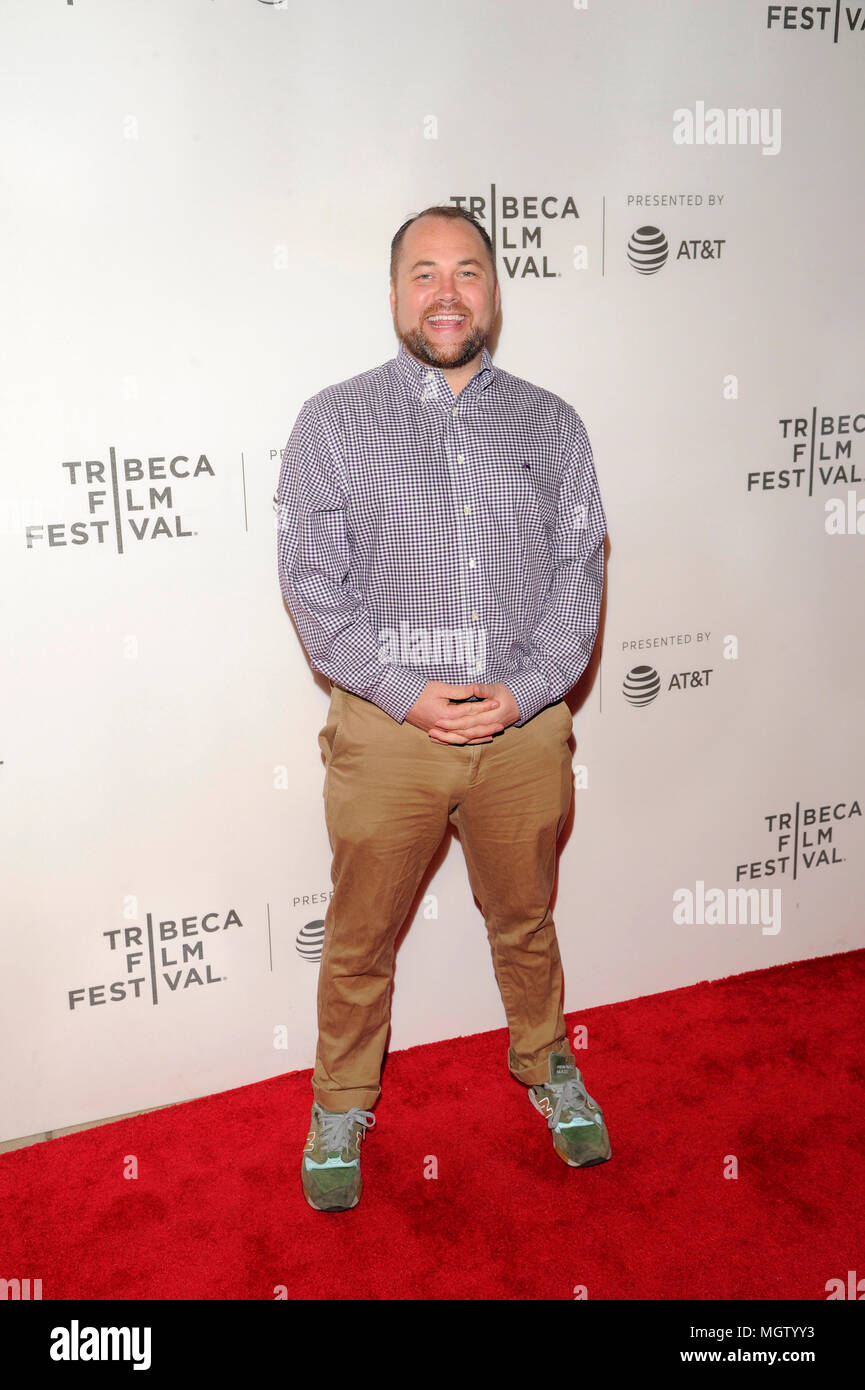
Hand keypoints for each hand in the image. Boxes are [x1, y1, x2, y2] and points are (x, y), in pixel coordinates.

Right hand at [405, 681, 519, 745]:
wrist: (400, 699)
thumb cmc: (419, 691)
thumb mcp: (440, 688)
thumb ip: (459, 691)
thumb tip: (475, 690)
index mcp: (445, 714)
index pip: (469, 710)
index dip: (484, 706)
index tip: (497, 702)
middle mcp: (443, 726)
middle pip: (469, 729)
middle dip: (486, 727)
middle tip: (501, 724)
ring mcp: (439, 732)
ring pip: (462, 738)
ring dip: (478, 737)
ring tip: (492, 735)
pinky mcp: (435, 733)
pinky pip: (452, 741)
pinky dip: (465, 741)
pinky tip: (473, 740)